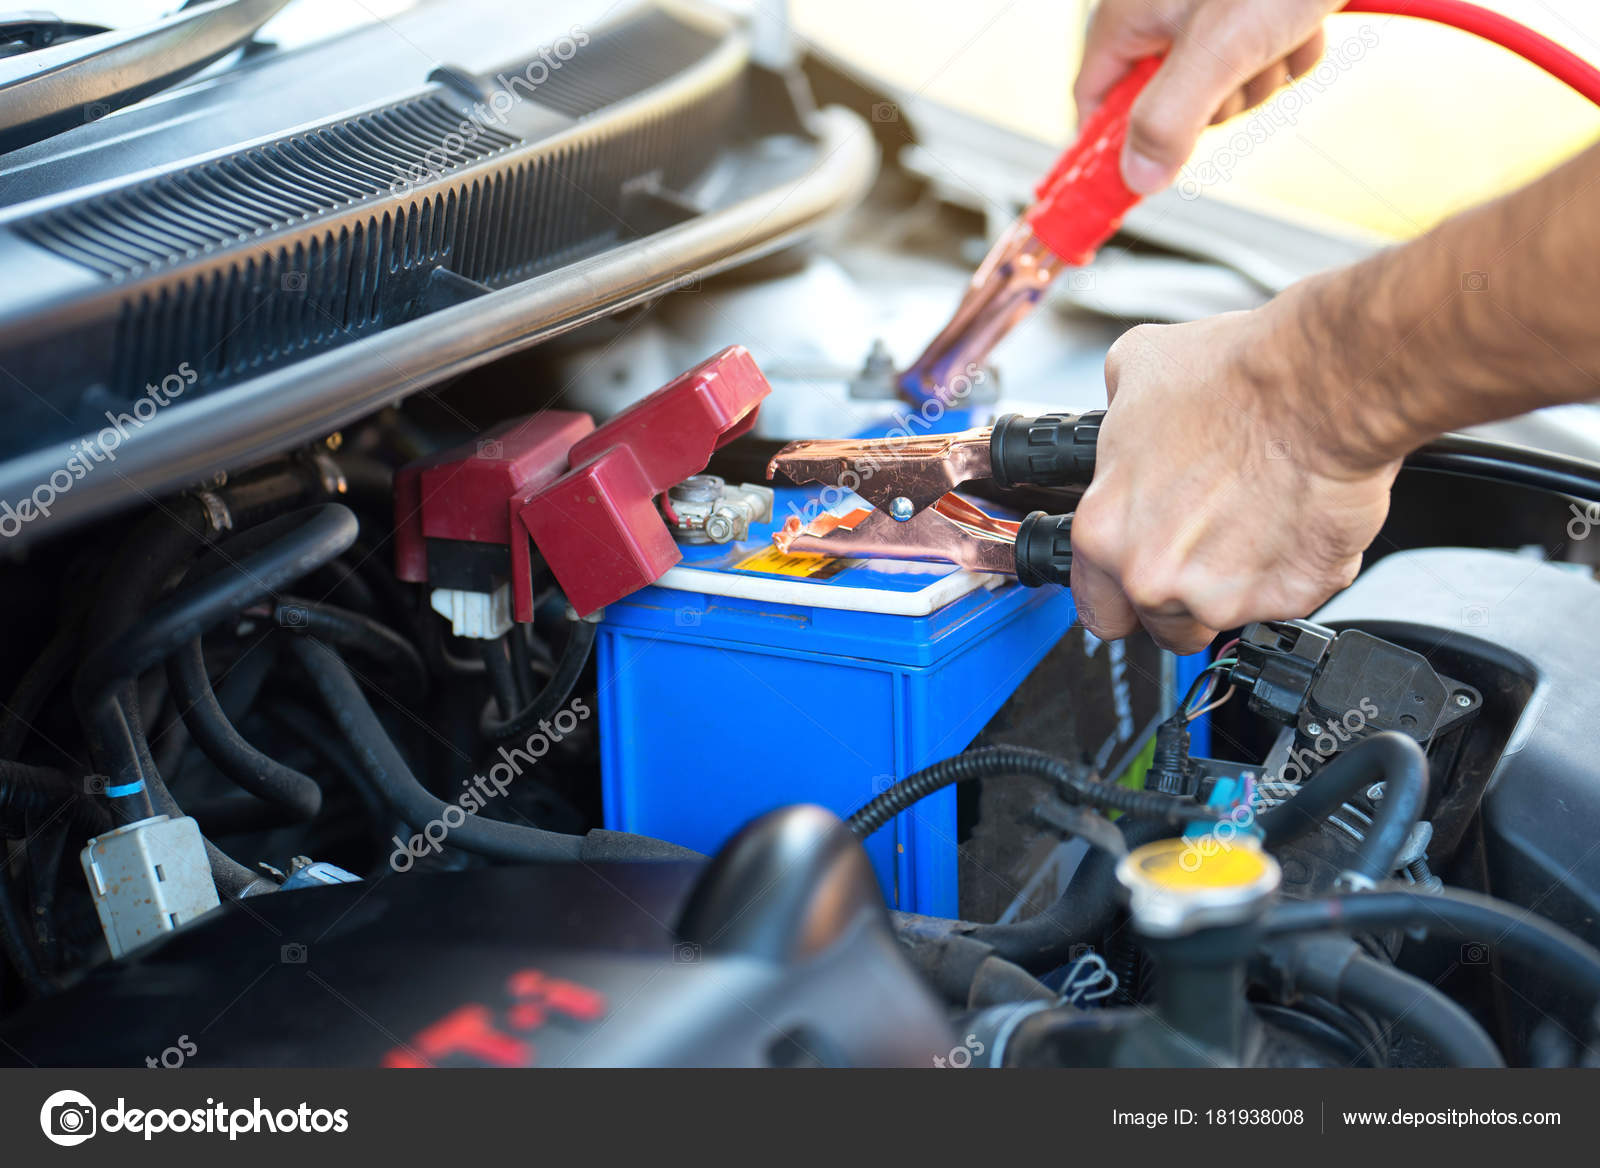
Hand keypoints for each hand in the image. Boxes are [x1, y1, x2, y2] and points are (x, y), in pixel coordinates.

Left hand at [1068, 284, 1401, 653]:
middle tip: (1207, 540)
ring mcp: (1219, 596)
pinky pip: (1288, 600)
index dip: (1121, 593)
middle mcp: (1151, 576)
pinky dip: (1294, 570)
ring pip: (1221, 615)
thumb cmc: (1234, 379)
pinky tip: (1293, 518)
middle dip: (1181, 591)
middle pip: (1161, 622)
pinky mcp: (1287, 598)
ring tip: (1254, 519)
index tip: (1141, 577)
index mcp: (1103, 532)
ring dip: (1234, 584)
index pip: (1097, 607)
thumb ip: (1115, 426)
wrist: (1318, 386)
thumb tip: (1120, 422)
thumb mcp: (1134, 372)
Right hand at [1075, 0, 1341, 193]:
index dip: (1111, 145)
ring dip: (1261, 74)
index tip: (1138, 179)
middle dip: (1216, 102)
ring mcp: (1209, 11)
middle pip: (1168, 103)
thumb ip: (1170, 119)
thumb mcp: (1218, 48)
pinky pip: (1263, 57)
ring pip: (1223, 85)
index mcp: (1127, 15)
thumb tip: (1137, 179)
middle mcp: (1162, 12)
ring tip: (1281, 32)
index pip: (1093, 102)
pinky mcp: (1255, 6)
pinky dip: (1288, 49)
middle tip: (1239, 71)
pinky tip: (1303, 21)